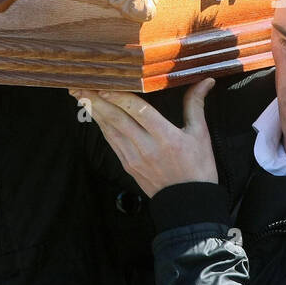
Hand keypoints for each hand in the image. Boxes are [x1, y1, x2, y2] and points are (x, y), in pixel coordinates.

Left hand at [78, 80, 216, 197]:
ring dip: (94, 111)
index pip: (139, 112)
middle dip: (97, 100)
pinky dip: (101, 126)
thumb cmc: (198, 167)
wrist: (188, 203)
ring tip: (79, 95)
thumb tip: (206, 81)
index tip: (105, 85)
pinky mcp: (128, 166)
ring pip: (109, 130)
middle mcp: (147, 148)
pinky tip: (94, 114)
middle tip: (80, 85)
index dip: (120, 98)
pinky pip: (111, 142)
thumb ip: (195, 104)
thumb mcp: (200, 134)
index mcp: (167, 137)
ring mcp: (134, 158)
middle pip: (117, 119)